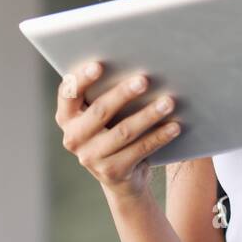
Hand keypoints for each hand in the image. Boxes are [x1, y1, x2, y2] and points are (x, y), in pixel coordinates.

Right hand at [54, 61, 180, 199]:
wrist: (121, 176)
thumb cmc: (113, 130)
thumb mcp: (103, 114)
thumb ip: (105, 93)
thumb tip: (136, 66)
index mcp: (67, 117)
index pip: (68, 93)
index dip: (81, 79)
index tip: (99, 65)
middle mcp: (73, 138)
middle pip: (100, 111)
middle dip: (123, 94)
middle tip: (144, 80)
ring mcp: (91, 157)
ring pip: (123, 132)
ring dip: (148, 115)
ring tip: (168, 102)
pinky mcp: (112, 172)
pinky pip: (140, 150)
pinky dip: (159, 136)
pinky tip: (174, 126)